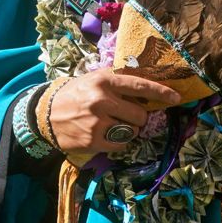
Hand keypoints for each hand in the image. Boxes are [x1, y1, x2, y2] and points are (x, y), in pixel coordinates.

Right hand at [49, 68, 180, 154]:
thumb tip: (149, 87)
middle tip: (127, 115)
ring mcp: (97, 122)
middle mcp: (102, 100)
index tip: (176, 97)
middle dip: (139, 117)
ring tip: (112, 124)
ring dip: (128, 129)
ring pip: (132, 131)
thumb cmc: (76, 93)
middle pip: (140, 114)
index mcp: (105, 80)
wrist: (45, 113)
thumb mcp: (95, 79)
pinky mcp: (93, 140)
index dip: (160, 93)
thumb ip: (119, 81)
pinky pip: (121, 143)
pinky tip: (105, 133)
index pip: (140, 86)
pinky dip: (118, 140)